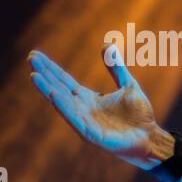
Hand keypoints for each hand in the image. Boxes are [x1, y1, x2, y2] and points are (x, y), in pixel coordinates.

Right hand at [29, 46, 168, 168]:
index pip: (64, 80)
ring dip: (48, 89)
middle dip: (45, 74)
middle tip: (31, 57)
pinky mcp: (92, 134)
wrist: (150, 137)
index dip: (51, 68)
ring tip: (34, 75)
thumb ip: (116, 68)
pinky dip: (64, 107)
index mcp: (88, 98)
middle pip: (59, 88)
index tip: (35, 55)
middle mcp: (82, 109)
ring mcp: (85, 122)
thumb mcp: (128, 85)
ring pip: (62, 103)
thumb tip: (107, 45)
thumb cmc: (139, 115)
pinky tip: (54, 95)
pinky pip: (75, 119)